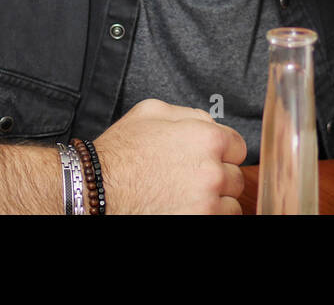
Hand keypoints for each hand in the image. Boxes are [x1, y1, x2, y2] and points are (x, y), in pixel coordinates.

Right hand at [93, 98, 246, 213]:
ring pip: (231, 204)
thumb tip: (209, 123)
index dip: (221, 152)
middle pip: (235, 177)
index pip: (238, 147)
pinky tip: (186, 208)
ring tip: (187, 196)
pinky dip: (207, 216)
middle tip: (191, 178)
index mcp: (207, 139)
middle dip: (218, 177)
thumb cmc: (120, 152)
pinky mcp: (199, 222)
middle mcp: (212, 172)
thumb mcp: (151, 112)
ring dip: (215, 201)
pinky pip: (221, 221)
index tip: (207, 158)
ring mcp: (207, 203)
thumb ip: (190, 114)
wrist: (95, 190)